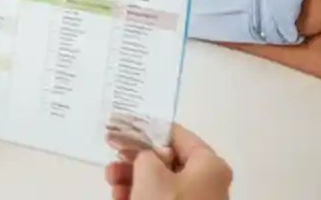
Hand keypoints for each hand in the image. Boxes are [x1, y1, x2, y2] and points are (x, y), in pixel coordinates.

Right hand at [105, 124, 231, 199]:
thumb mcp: (150, 173)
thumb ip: (144, 154)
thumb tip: (145, 155)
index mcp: (209, 165)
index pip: (178, 135)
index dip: (148, 129)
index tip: (123, 127)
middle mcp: (208, 182)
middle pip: (166, 161)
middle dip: (135, 160)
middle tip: (113, 158)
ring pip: (160, 183)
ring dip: (132, 179)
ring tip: (111, 181)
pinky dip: (139, 197)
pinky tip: (119, 197)